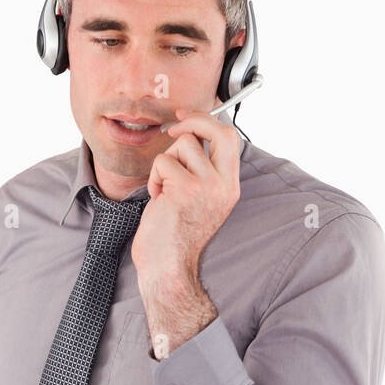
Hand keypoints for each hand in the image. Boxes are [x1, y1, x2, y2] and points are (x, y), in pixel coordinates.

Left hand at [131, 107, 240, 356]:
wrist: (167, 268)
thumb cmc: (174, 237)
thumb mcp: (198, 199)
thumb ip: (201, 171)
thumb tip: (189, 135)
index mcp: (229, 187)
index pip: (229, 138)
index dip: (207, 121)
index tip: (186, 117)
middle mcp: (223, 185)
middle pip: (217, 130)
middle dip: (193, 121)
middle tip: (174, 127)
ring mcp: (206, 186)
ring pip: (181, 146)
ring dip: (165, 165)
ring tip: (164, 191)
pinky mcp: (185, 189)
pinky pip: (162, 163)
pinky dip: (154, 179)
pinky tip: (158, 200)